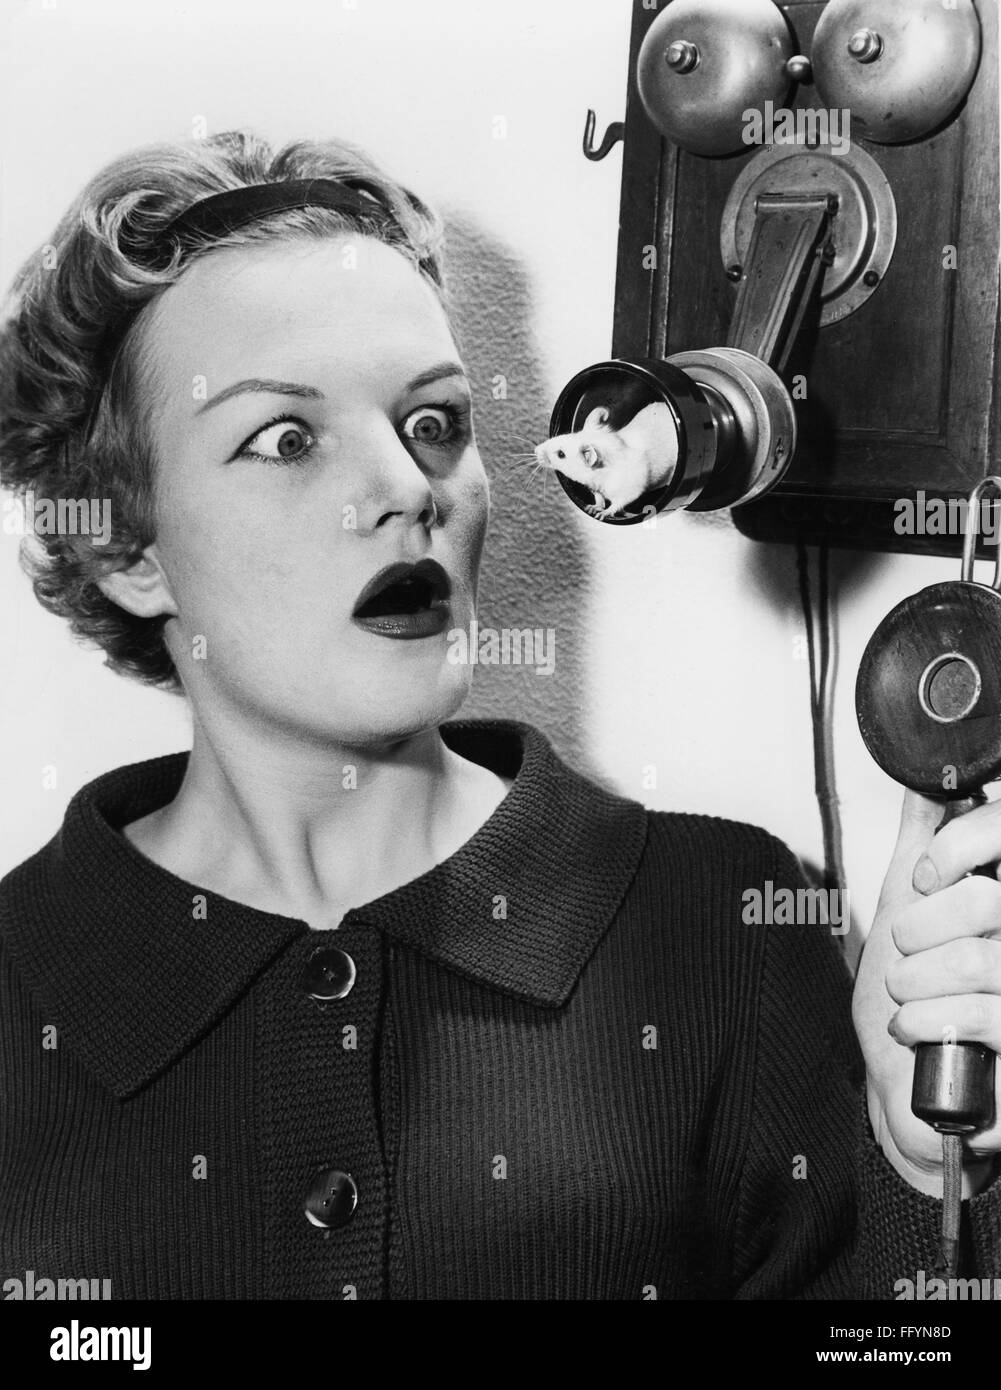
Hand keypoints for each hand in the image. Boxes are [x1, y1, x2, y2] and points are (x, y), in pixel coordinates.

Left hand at [853, 788, 1000, 1197]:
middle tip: (909, 952)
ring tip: (907, 996)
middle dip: (920, 929)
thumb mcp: (906, 906)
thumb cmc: (916, 998)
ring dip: (913, 982)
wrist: (912, 1092)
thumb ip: (924, 842)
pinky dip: (924, 1021)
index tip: (926, 875)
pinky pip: (982, 1016)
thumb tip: (927, 784)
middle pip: (985, 902)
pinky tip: (916, 1028)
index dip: (957, 847)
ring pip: (975, 961)